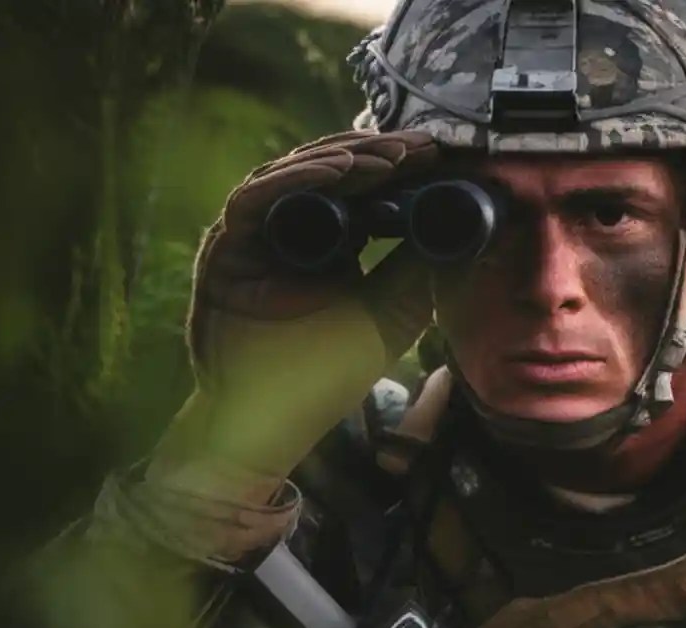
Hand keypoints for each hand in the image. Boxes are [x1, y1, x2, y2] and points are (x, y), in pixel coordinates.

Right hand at [147, 131, 437, 541]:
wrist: (265, 422)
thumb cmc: (321, 374)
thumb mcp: (389, 315)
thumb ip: (418, 271)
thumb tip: (460, 227)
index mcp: (327, 237)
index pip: (360, 184)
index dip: (396, 165)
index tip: (437, 155)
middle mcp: (287, 227)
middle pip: (329, 169)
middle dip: (377, 153)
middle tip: (420, 146)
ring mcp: (253, 233)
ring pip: (295, 173)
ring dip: (345, 160)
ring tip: (390, 157)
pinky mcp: (224, 246)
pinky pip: (257, 197)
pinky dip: (298, 180)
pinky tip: (340, 172)